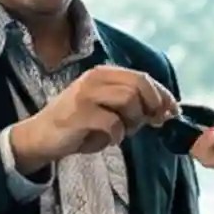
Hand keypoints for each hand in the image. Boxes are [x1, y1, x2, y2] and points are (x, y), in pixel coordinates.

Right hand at [11, 65, 178, 172]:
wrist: (40, 137)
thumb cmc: (78, 125)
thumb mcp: (107, 110)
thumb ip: (132, 106)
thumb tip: (164, 111)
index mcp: (104, 74)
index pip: (143, 77)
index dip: (162, 94)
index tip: (173, 112)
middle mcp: (95, 78)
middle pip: (140, 84)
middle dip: (152, 105)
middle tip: (152, 123)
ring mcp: (85, 94)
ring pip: (129, 100)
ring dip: (133, 121)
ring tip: (122, 132)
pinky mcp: (78, 113)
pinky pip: (112, 123)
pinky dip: (117, 135)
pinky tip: (109, 139)